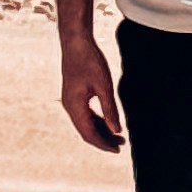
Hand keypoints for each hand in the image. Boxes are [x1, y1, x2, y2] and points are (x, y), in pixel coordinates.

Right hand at [58, 28, 125, 151]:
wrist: (76, 42)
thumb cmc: (89, 60)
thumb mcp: (104, 86)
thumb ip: (110, 109)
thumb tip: (116, 130)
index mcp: (74, 106)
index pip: (89, 134)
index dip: (104, 144)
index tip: (118, 149)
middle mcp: (70, 106)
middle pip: (86, 131)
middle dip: (103, 140)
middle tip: (121, 145)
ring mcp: (71, 101)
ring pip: (85, 123)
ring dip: (100, 130)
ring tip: (117, 135)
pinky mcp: (74, 95)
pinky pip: (85, 114)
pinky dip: (96, 120)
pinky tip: (108, 121)